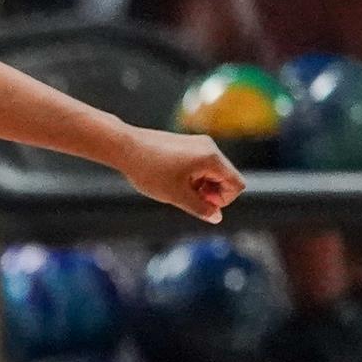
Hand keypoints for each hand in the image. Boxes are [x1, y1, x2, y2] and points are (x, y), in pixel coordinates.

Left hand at [120, 127, 244, 223]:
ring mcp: (199, 143)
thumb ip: (200, 208)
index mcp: (212, 158)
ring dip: (201, 186)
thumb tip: (217, 218)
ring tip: (178, 190)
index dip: (222, 201)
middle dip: (211, 193)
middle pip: (226, 178)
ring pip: (213, 172)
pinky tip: (173, 181)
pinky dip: (193, 177)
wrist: (124, 147)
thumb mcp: (176, 196)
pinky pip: (201, 165)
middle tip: (187, 198)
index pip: (236, 185)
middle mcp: (210, 147)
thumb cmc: (149, 170)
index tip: (199, 203)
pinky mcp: (187, 144)